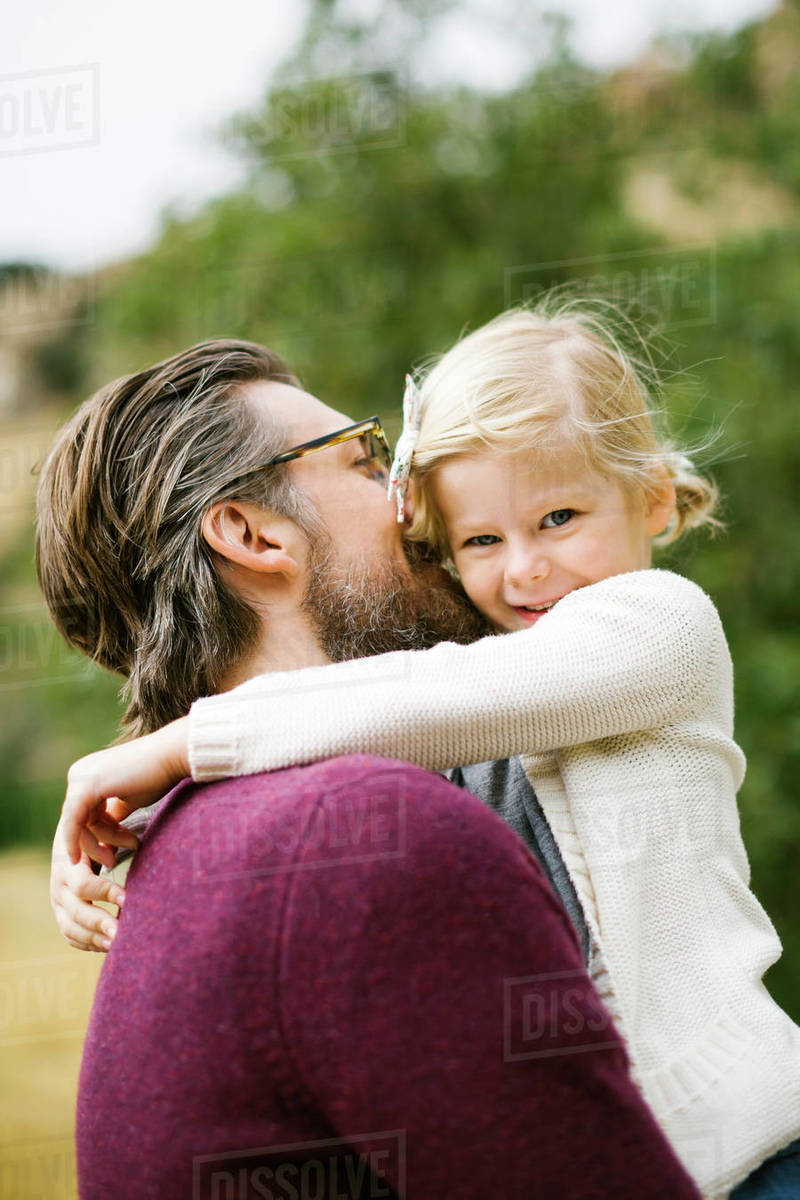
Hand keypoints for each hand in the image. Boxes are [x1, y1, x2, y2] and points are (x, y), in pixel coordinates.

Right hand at [50, 811, 126, 950]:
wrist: (67, 842)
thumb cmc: (91, 834)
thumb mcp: (97, 829)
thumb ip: (114, 836)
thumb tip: (135, 844)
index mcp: (68, 865)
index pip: (83, 884)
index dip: (105, 893)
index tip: (128, 900)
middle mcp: (59, 886)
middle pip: (76, 911)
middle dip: (99, 923)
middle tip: (121, 933)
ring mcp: (57, 904)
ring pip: (70, 927)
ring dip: (94, 938)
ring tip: (117, 944)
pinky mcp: (61, 915)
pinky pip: (69, 935)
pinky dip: (87, 944)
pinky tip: (107, 947)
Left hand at [62, 716, 189, 866]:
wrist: (172, 756)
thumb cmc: (157, 775)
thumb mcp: (129, 798)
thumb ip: (114, 813)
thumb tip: (107, 834)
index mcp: (88, 774)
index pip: (84, 813)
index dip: (101, 835)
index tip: (116, 851)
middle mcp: (79, 773)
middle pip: (78, 819)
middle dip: (96, 842)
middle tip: (112, 862)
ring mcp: (80, 778)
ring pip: (76, 823)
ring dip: (97, 844)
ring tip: (121, 854)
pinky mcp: (85, 787)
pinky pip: (73, 821)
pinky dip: (73, 841)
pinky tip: (77, 859)